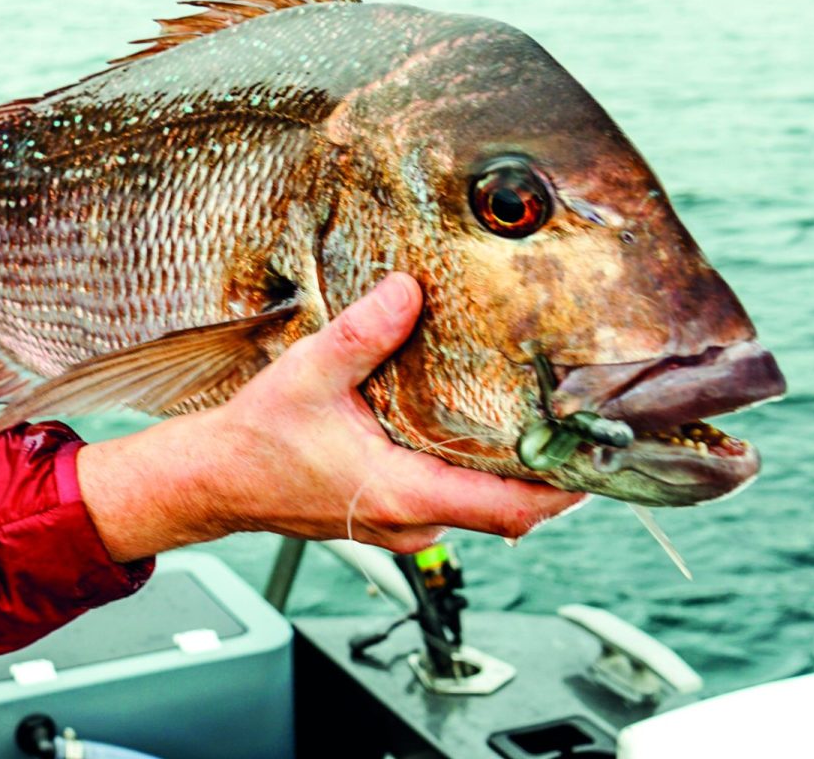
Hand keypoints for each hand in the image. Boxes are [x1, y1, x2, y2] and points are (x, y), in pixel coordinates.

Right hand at [76, 273, 586, 561]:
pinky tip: (473, 431)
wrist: (211, 480)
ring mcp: (400, 524)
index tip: (602, 458)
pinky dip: (471, 473)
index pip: (512, 510)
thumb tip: (407, 290)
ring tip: (536, 421)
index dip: (565, 488)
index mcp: (402, 494)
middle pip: (508, 512)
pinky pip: (449, 501)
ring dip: (508, 473)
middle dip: (547, 473)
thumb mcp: (309, 375)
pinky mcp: (385, 514)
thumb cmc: (254, 442)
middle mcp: (410, 521)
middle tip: (579, 424)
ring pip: (478, 508)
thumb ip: (362, 334)